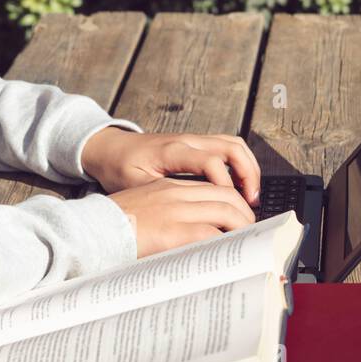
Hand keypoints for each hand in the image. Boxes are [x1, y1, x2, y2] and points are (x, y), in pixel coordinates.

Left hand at [80, 128, 261, 205]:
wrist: (109, 148)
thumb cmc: (119, 167)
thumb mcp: (134, 187)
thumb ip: (161, 200)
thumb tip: (184, 221)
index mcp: (172, 150)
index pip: (211, 162)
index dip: (226, 185)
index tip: (232, 209)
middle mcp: (187, 140)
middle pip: (232, 147)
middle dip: (248, 175)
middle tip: (251, 203)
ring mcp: (193, 139)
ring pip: (233, 144)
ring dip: (248, 168)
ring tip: (250, 197)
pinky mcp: (195, 144)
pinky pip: (226, 147)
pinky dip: (239, 164)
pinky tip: (238, 187)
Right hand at [106, 177, 256, 257]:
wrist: (88, 231)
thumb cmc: (110, 228)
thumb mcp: (141, 211)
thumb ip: (165, 216)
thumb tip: (189, 236)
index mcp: (167, 186)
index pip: (213, 187)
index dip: (232, 202)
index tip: (238, 217)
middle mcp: (175, 193)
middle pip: (226, 195)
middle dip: (245, 214)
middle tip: (250, 231)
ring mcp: (176, 210)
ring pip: (226, 211)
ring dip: (242, 228)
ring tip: (246, 243)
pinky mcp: (174, 231)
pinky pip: (212, 233)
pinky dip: (226, 242)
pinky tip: (228, 253)